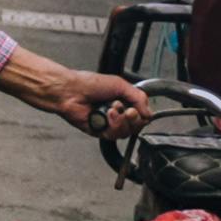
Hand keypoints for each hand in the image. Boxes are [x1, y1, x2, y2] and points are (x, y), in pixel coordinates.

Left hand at [2, 47, 149, 138]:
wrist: (71, 91)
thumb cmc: (90, 84)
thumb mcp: (120, 85)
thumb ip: (139, 97)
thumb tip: (149, 112)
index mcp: (124, 102)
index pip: (142, 115)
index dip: (143, 114)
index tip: (138, 109)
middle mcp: (118, 114)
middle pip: (137, 126)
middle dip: (133, 118)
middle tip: (127, 110)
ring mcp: (109, 124)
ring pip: (126, 132)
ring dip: (121, 121)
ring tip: (111, 109)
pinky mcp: (100, 132)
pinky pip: (113, 136)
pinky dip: (112, 125)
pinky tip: (106, 115)